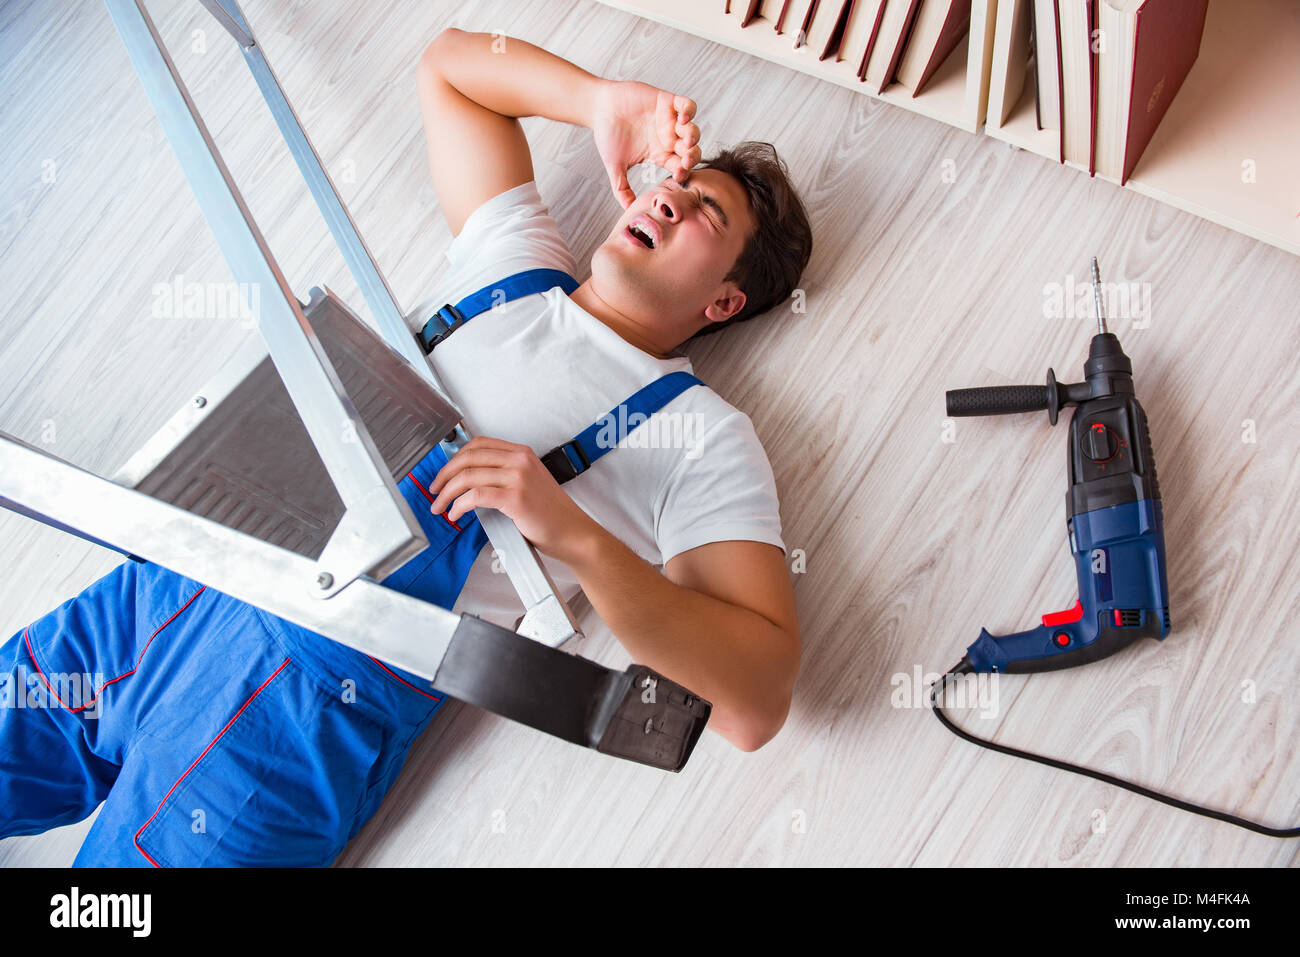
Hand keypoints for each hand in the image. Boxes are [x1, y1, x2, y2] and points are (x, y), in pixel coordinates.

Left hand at [428, 436, 597, 563]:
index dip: (455, 458)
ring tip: (440, 507)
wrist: (572, 531)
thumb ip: (504, 474)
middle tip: (435, 490)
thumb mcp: (529, 481)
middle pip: (468, 458)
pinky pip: (475, 496)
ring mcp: (518, 477)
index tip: (444, 473)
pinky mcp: (515, 498)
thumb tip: (468, 479)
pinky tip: (455, 514)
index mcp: (522, 453)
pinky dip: (459, 506)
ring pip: (468, 477)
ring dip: (447, 493)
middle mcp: (519, 460)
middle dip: (444, 475)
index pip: (479, 444)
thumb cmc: (551, 513)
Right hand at [591, 79, 700, 208]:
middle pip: (691, 150)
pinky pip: (687, 105)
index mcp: (659, 154)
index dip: (684, 171)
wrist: (598, 108)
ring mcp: (669, 120)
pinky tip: (682, 118)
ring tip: (686, 140)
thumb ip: (622, 189)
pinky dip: (689, 111)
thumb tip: (628, 211)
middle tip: (686, 159)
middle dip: (692, 156)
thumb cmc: (606, 135)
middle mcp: (667, 138)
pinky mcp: (666, 101)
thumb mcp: (615, 166)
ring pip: (692, 129)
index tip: (678, 175)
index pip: (680, 166)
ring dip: (693, 136)